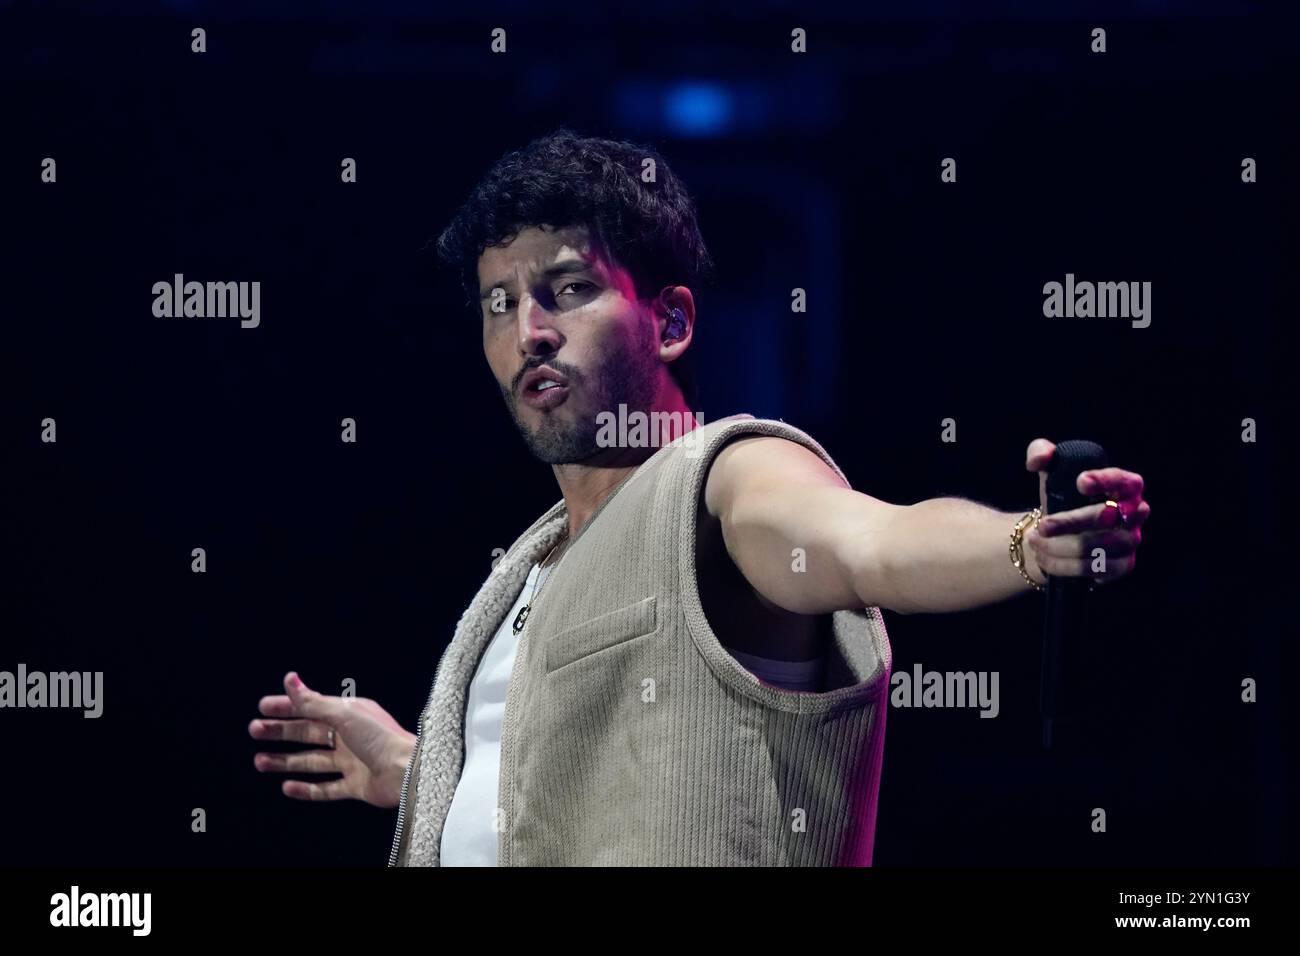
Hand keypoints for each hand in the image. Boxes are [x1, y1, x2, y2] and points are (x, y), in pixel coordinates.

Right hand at [249, 672, 416, 808]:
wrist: (406, 771)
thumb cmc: (380, 738)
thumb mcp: (343, 714)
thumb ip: (313, 701)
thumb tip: (289, 679)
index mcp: (350, 714)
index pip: (312, 708)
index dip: (287, 706)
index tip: (263, 707)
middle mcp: (350, 736)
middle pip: (308, 733)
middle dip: (281, 732)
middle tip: (255, 731)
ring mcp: (352, 761)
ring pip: (312, 761)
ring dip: (286, 761)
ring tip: (260, 761)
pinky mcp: (356, 785)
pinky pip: (326, 788)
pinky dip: (307, 789)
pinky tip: (287, 787)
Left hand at [1024, 439, 1150, 584]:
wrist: (1058, 533)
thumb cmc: (1060, 495)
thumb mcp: (1050, 470)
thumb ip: (1041, 453)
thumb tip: (1038, 460)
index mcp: (1125, 487)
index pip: (1125, 481)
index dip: (1107, 481)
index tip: (1080, 482)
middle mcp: (1135, 514)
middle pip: (1108, 518)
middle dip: (1070, 522)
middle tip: (1042, 525)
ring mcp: (1131, 542)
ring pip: (1097, 547)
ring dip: (1060, 547)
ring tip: (1035, 541)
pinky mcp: (1121, 566)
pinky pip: (1094, 569)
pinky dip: (1064, 565)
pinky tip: (1044, 558)